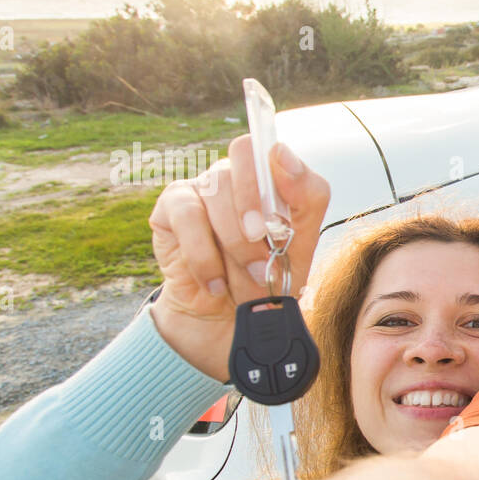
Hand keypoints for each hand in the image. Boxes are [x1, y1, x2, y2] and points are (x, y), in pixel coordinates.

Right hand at [149, 135, 329, 380]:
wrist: (226, 327)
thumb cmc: (265, 284)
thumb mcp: (299, 250)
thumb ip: (306, 199)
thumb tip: (282, 153)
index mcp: (272, 182)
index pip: (278, 152)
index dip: (284, 172)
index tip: (284, 212)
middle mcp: (237, 177)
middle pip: (244, 155)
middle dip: (255, 204)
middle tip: (261, 243)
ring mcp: (203, 188)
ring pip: (217, 188)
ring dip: (235, 242)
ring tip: (246, 279)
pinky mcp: (171, 207)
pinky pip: (188, 214)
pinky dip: (205, 255)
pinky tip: (215, 283)